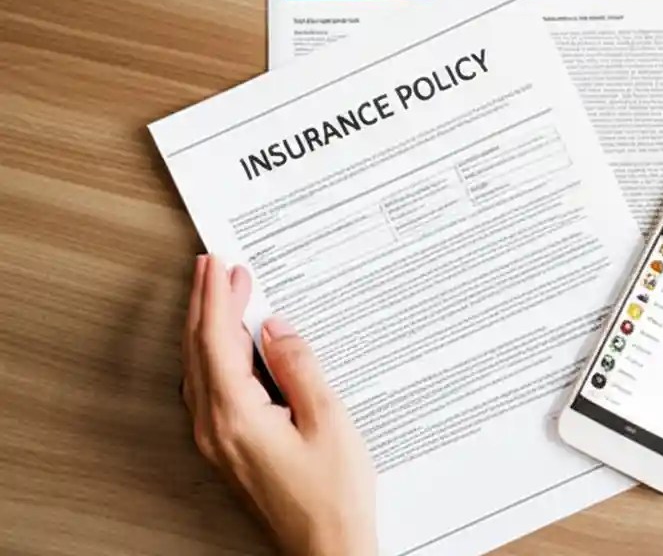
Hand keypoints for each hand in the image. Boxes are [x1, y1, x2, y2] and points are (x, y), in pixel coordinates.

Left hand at [182, 255, 376, 555]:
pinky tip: (230, 348)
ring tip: (221, 296)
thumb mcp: (329, 421)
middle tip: (215, 267)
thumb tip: (278, 329)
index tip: (222, 266)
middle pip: (198, 351)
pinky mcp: (228, 450)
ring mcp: (216, 442)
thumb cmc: (332, 498)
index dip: (219, 298)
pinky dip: (213, 356)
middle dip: (206, 304)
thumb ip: (300, 368)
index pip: (217, 341)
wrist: (326, 550)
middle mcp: (215, 429)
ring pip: (199, 370)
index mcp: (236, 416)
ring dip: (207, 328)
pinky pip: (208, 390)